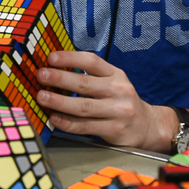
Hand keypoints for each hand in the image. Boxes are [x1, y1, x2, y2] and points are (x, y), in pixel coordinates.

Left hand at [36, 50, 174, 149]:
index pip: (92, 61)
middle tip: (41, 75)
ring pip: (84, 107)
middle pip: (85, 84)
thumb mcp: (113, 82)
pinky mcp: (114, 130)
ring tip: (42, 97)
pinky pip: (86, 126)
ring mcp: (118, 111)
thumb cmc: (121, 101)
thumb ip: (90, 76)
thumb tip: (54, 70)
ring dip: (59, 101)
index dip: (70, 58)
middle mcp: (118, 91)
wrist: (147, 126)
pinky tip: (54, 118)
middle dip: (60, 78)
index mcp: (116, 74)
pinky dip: (67, 123)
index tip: (51, 57)